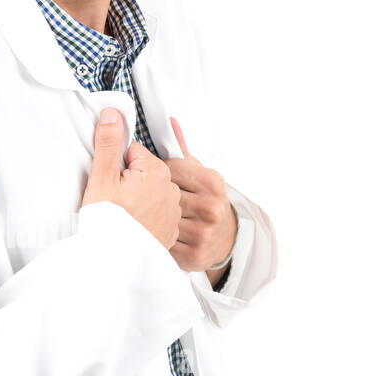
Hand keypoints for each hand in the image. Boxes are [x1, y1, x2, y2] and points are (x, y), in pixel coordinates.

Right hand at [80, 108, 181, 249]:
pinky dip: (144, 220)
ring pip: (150, 195)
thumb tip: (113, 113)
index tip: (109, 185)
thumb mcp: (102, 177)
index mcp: (157, 171)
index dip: (116, 167)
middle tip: (113, 203)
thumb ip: (108, 142)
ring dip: (137, 201)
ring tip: (122, 218)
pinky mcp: (169, 232)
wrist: (114, 263)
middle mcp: (171, 190)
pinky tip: (131, 229)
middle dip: (128, 183)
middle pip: (143, 173)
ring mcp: (172, 212)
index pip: (133, 154)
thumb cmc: (107, 223)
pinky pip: (155, 216)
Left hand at [165, 116, 237, 272]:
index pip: (170, 169)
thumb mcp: (199, 173)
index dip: (159, 175)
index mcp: (212, 182)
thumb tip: (169, 122)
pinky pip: (163, 241)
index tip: (157, 180)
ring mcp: (203, 231)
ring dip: (153, 218)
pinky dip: (157, 237)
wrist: (224, 239)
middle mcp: (210, 206)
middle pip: (165, 195)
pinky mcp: (193, 253)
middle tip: (150, 200)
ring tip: (152, 216)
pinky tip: (158, 233)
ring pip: (161, 218)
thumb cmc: (206, 201)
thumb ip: (180, 150)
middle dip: (153, 197)